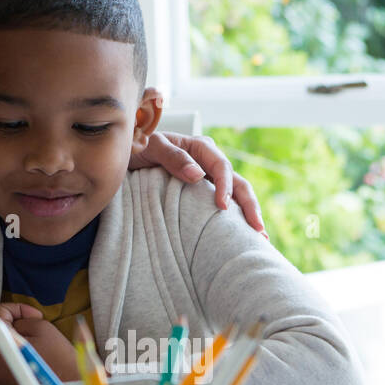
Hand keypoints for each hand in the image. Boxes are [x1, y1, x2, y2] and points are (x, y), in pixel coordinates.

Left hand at [0, 303, 79, 383]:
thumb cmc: (59, 360)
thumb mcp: (43, 328)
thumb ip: (24, 320)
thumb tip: (18, 322)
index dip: (16, 308)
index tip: (32, 314)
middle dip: (18, 327)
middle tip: (38, 329)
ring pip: (4, 350)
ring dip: (19, 344)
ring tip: (40, 348)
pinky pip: (8, 365)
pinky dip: (19, 359)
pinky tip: (36, 362)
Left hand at [128, 92, 266, 236]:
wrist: (125, 155)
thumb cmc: (137, 147)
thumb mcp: (151, 147)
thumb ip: (173, 157)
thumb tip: (198, 175)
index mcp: (200, 147)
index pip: (221, 167)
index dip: (225, 186)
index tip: (223, 206)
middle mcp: (209, 162)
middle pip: (237, 183)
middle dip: (249, 206)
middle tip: (257, 229)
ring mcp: (208, 179)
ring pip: (235, 196)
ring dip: (247, 215)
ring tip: (259, 238)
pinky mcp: (201, 194)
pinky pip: (222, 205)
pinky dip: (232, 219)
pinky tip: (240, 236)